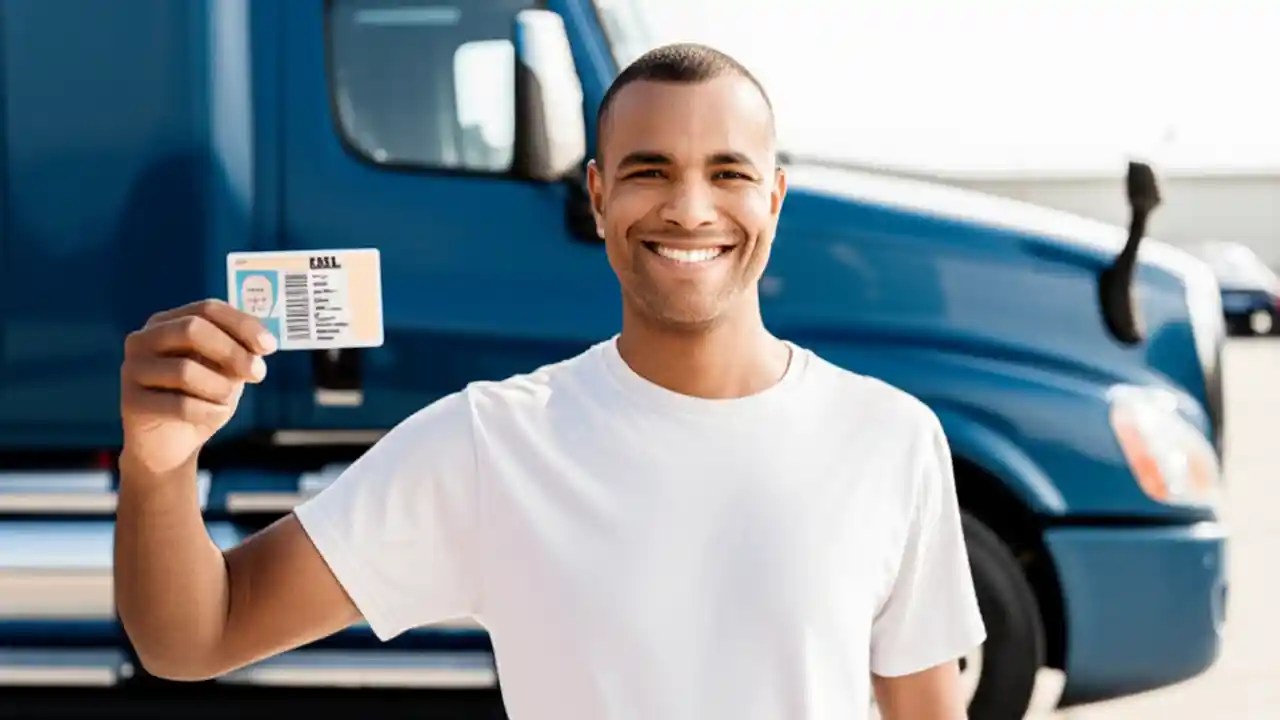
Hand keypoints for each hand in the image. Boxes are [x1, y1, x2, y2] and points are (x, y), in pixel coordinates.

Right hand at [120, 299, 277, 473]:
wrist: (170, 445)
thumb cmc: (201, 398)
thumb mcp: (226, 370)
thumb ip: (240, 352)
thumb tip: (262, 344)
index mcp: (168, 322)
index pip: (207, 308)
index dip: (242, 324)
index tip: (269, 346)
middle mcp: (143, 339)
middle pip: (192, 329)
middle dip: (232, 352)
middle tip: (258, 373)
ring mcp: (132, 370)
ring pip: (185, 370)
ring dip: (220, 388)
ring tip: (226, 400)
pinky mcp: (131, 403)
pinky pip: (180, 405)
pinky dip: (209, 412)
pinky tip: (215, 415)